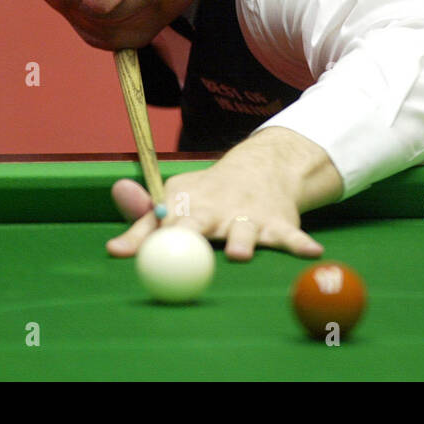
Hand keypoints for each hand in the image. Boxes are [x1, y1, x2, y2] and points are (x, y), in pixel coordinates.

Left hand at [106, 126, 343, 259]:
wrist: (257, 169)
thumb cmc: (205, 196)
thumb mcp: (173, 202)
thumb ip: (143, 227)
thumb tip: (112, 251)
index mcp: (188, 207)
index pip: (166, 222)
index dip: (155, 234)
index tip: (142, 250)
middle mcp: (217, 211)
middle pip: (202, 224)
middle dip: (193, 234)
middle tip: (184, 247)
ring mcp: (249, 217)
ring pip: (245, 230)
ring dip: (243, 241)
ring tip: (240, 254)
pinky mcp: (279, 223)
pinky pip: (291, 236)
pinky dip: (300, 244)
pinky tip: (312, 252)